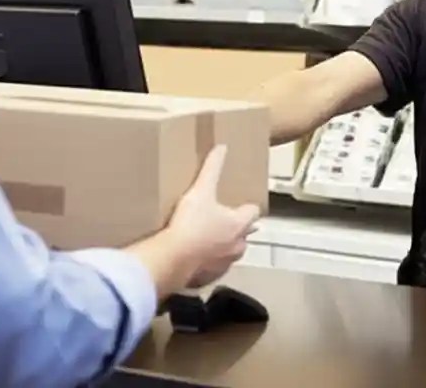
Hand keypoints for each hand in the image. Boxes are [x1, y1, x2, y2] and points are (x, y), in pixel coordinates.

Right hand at [165, 145, 260, 288]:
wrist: (173, 259)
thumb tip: (223, 147)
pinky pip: (214, 268)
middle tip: (219, 220)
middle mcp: (239, 245)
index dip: (246, 206)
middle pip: (244, 234)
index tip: (238, 203)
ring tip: (206, 239)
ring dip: (223, 246)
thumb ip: (212, 169)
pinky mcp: (211, 278)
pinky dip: (208, 262)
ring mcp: (226, 264)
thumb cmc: (191, 223)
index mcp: (239, 224)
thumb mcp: (200, 191)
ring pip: (230, 253)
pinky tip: (194, 257)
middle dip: (236, 228)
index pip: (253, 212)